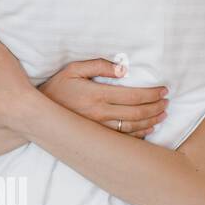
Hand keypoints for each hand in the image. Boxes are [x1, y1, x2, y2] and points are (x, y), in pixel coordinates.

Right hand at [40, 59, 167, 135]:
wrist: (37, 112)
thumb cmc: (56, 87)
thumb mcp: (73, 69)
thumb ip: (99, 65)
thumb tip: (123, 68)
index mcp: (97, 95)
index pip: (133, 96)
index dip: (152, 94)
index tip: (163, 90)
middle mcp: (100, 114)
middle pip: (137, 113)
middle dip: (156, 107)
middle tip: (167, 102)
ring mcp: (98, 128)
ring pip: (132, 127)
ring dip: (151, 121)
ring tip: (163, 115)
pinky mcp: (96, 137)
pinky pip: (122, 138)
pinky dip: (138, 135)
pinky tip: (148, 129)